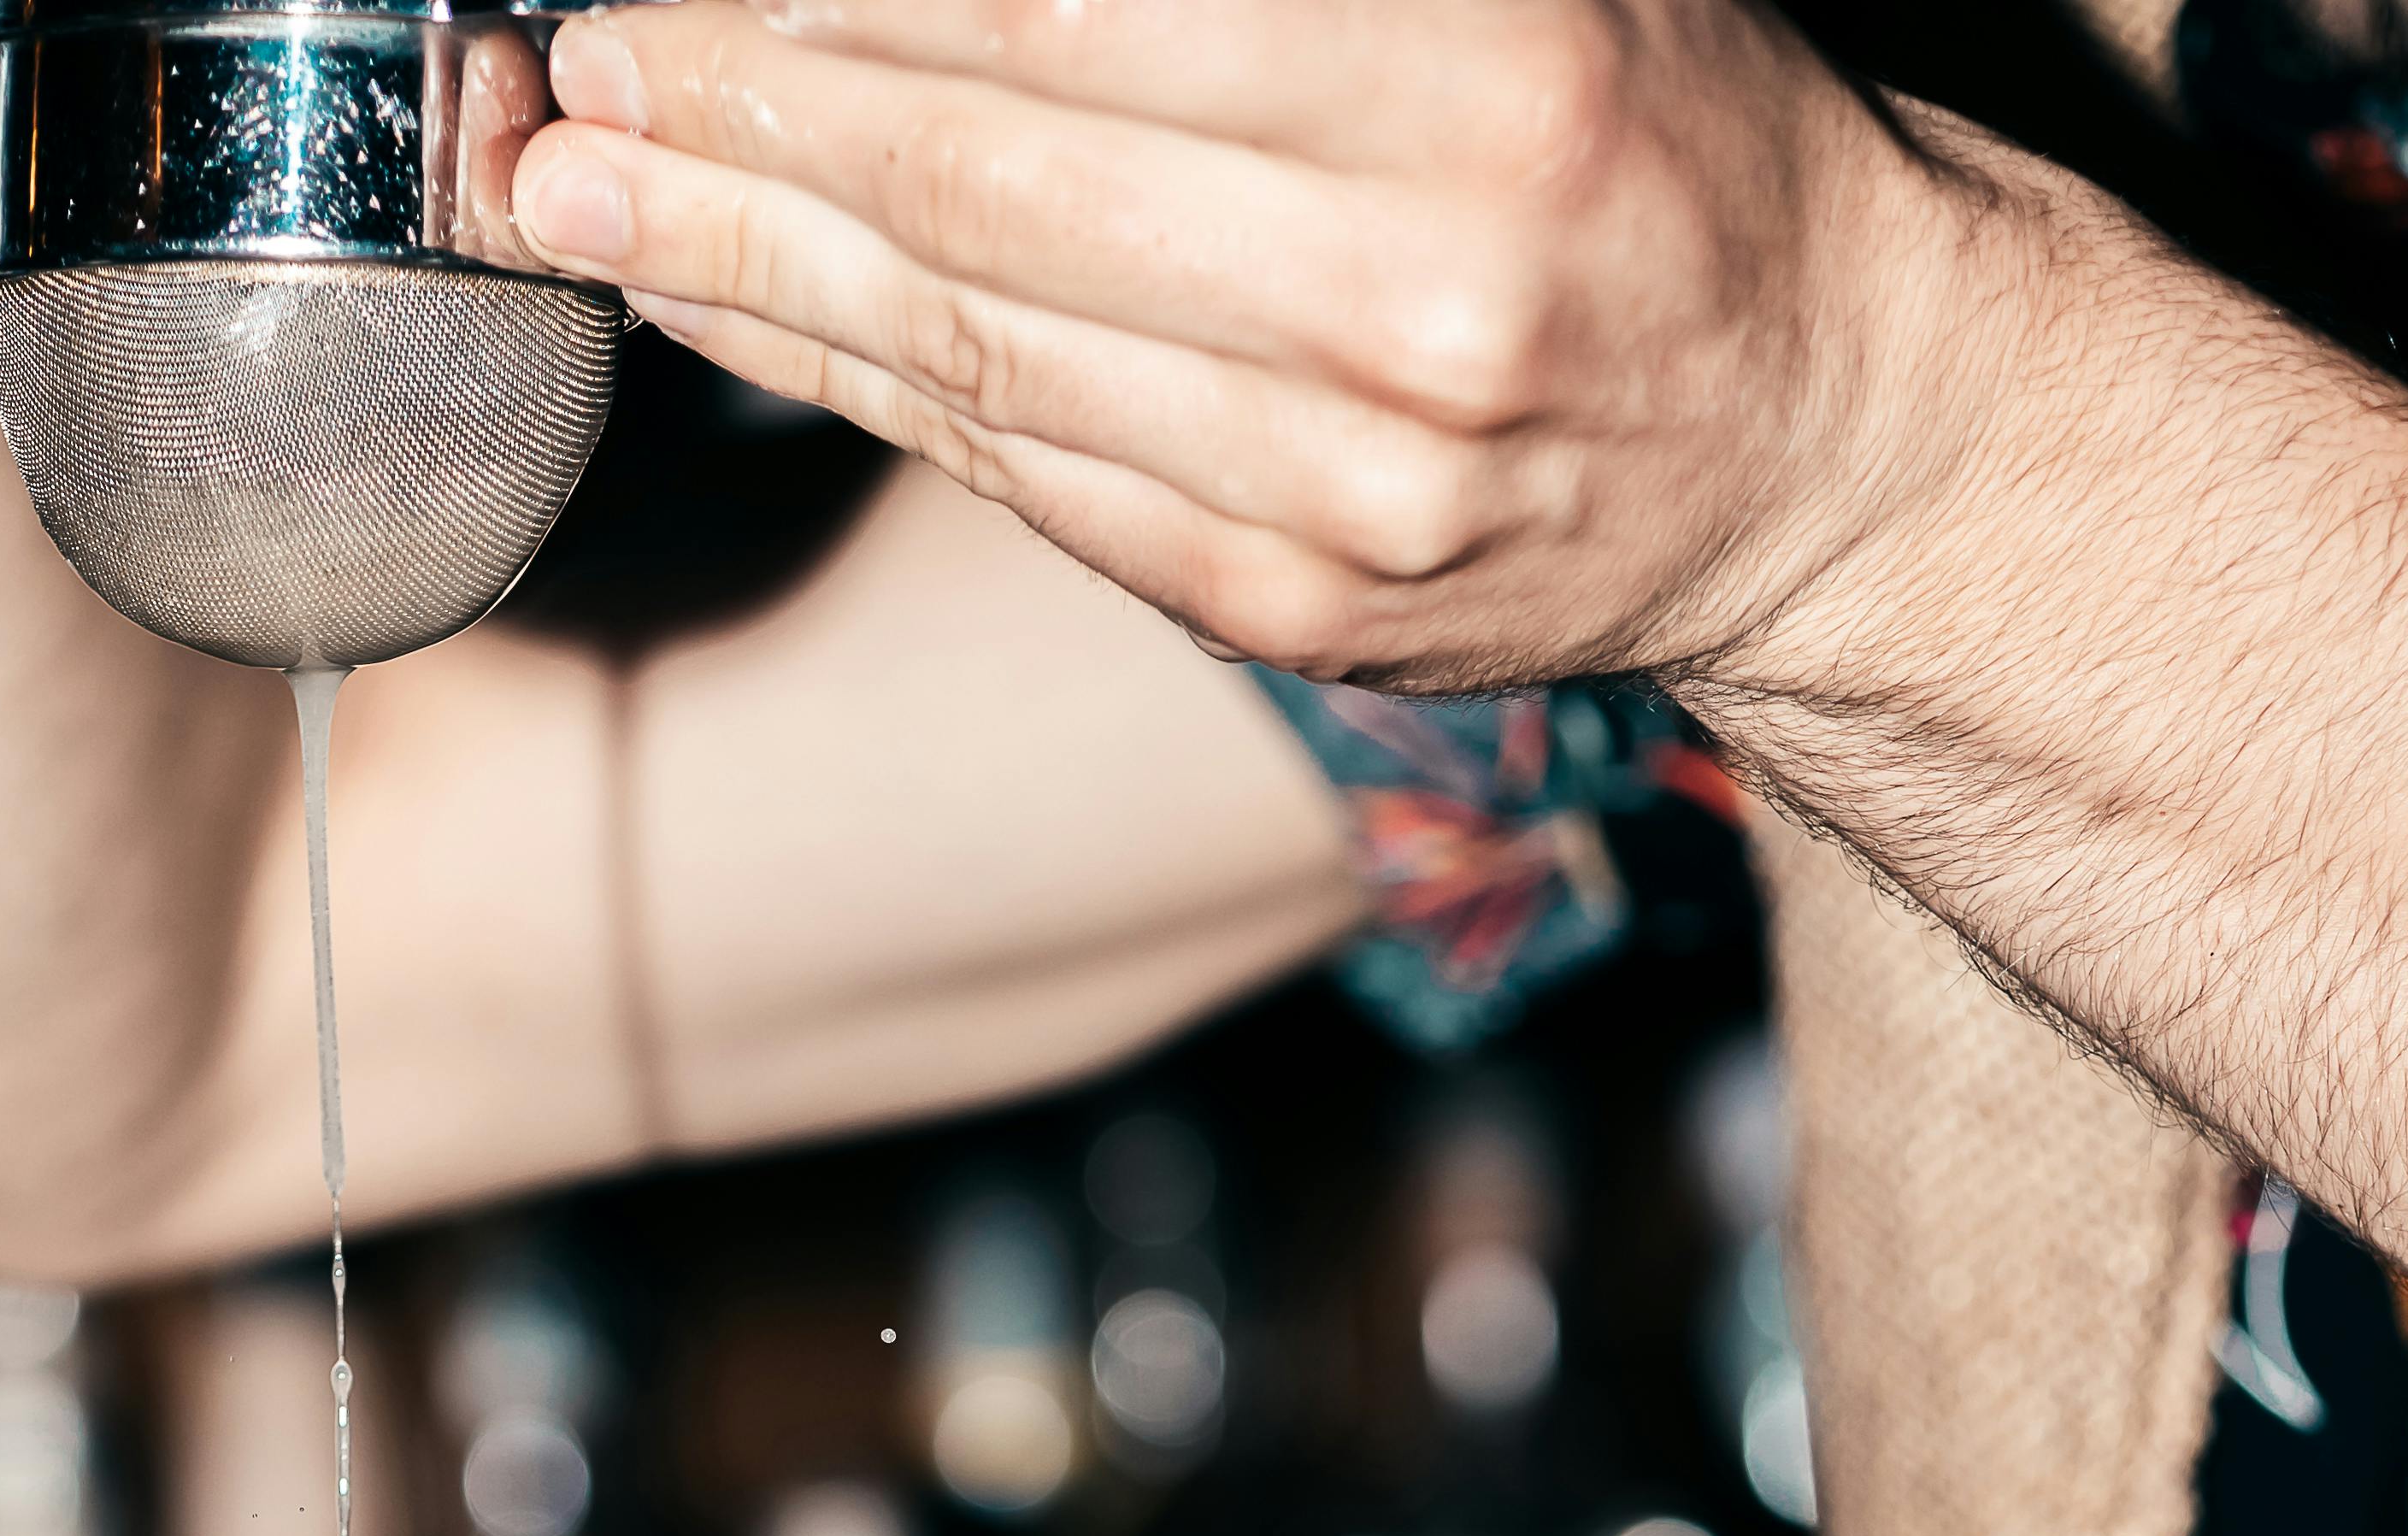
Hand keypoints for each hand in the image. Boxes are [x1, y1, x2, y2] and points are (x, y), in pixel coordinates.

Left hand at [507, 0, 2012, 694]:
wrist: (1823, 437)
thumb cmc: (1657, 135)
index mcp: (1489, 72)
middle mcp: (1416, 288)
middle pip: (991, 170)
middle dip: (751, 103)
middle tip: (587, 54)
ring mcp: (1346, 480)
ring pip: (974, 339)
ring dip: (743, 255)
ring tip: (583, 179)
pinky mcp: (1289, 608)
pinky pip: (1014, 470)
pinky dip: (846, 380)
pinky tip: (719, 302)